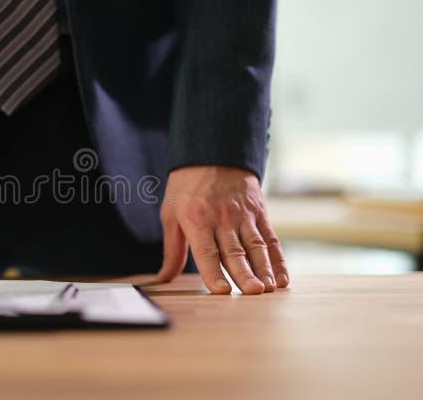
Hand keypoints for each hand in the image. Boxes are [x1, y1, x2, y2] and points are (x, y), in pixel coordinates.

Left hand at [155, 166, 288, 294]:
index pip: (206, 250)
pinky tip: (282, 279)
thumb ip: (172, 250)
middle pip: (234, 251)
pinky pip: (271, 239)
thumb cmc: (186, 188)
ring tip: (269, 289)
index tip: (222, 291)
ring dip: (264, 269)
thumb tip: (163, 278)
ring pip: (256, 246)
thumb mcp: (170, 214)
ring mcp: (243, 215)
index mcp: (196, 219)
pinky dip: (278, 260)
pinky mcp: (259, 213)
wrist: (212, 153)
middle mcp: (221, 218)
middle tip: (253, 293)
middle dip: (245, 274)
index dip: (213, 271)